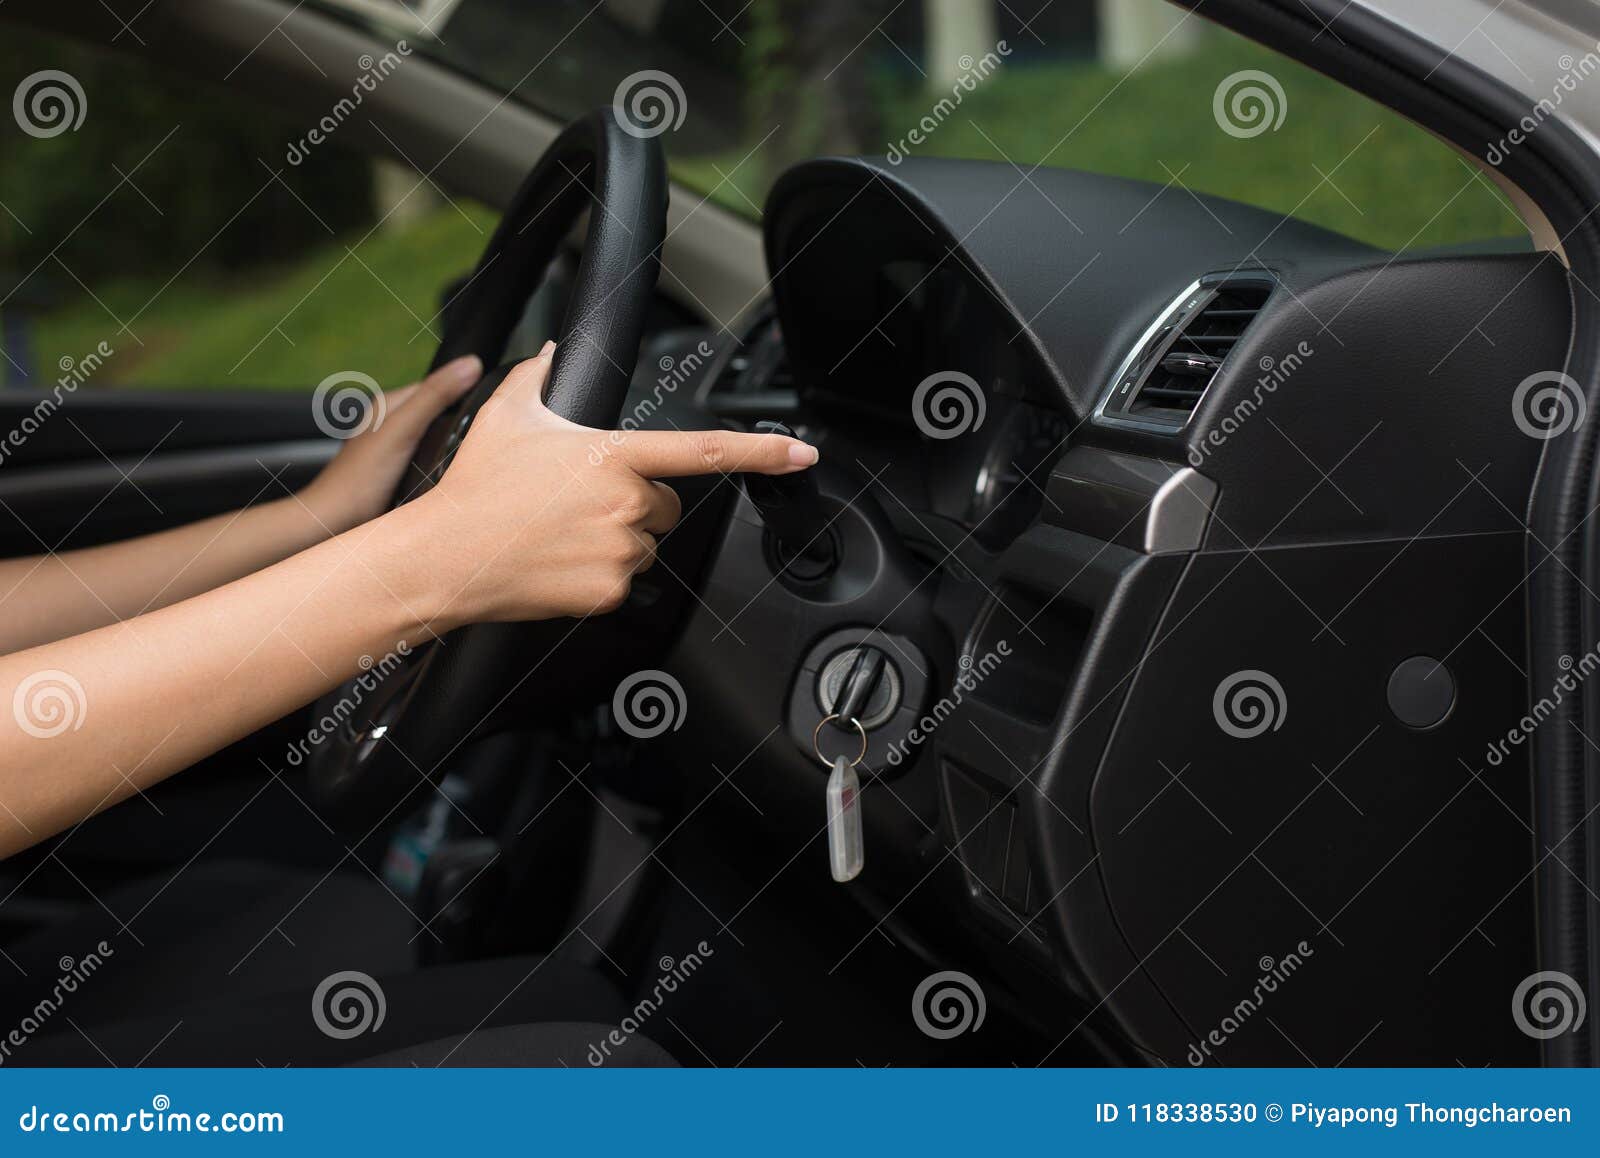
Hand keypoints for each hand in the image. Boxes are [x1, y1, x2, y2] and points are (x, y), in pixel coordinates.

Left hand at [299, 355, 483, 532]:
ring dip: (455, 447)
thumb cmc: (359, 480)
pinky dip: (445, 467)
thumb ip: (434, 396)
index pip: (438, 385)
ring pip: (437, 439)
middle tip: (490, 432)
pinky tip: (455, 476)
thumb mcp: (402, 430)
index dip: (465, 391)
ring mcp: (395, 450)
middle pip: (439, 413)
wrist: (335, 525)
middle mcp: (391, 424)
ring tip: (477, 454)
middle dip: (462, 421)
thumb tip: (470, 363)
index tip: (493, 403)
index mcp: (388, 404)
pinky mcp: (400, 474)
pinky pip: (432, 462)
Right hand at [391, 341, 817, 625]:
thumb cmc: (476, 485)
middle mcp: (628, 503)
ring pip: (645, 546)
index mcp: (615, 455)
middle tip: (581, 503)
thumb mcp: (507, 414)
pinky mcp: (609, 592)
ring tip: (561, 532)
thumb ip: (539, 376)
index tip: (802, 453)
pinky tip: (558, 561)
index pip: (705, 451)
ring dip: (618, 540)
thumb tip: (550, 353)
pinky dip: (599, 574)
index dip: (762, 452)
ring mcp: (622, 551)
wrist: (447, 556)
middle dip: (637, 503)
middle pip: (666, 505)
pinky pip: (624, 581)